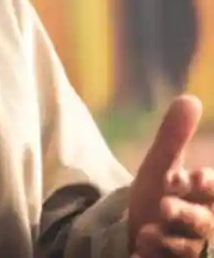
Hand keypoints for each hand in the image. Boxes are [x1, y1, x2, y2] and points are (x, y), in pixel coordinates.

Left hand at [130, 95, 213, 257]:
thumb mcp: (160, 167)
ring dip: (166, 241)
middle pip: (204, 222)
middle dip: (185, 214)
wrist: (135, 231)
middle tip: (164, 205)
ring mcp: (190, 249)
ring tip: (145, 233)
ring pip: (188, 249)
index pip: (213, 189)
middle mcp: (204, 225)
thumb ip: (174, 138)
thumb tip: (190, 98)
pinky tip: (136, 256)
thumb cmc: (159, 195)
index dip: (206, 184)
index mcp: (206, 198)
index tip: (192, 176)